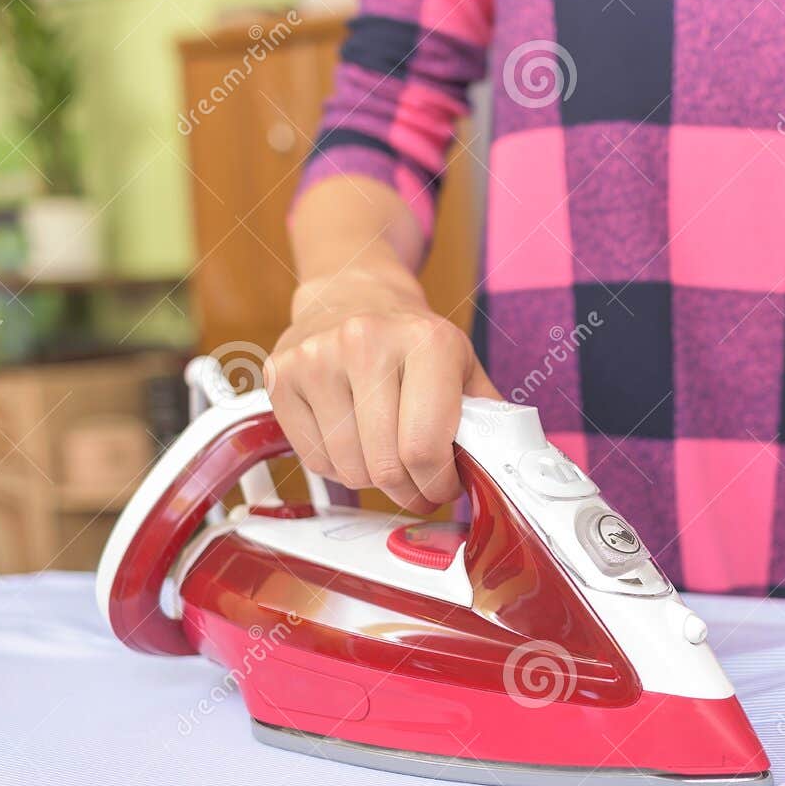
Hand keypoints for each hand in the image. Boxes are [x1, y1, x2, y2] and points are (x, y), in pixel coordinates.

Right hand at [267, 265, 497, 511]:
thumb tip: (503, 470)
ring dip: (374, 481)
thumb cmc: (414, 341)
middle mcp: (366, 342)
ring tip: (387, 458)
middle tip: (420, 486)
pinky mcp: (281, 377)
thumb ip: (487, 419)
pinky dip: (339, 466)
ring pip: (349, 469)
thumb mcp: (463, 367)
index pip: (425, 447)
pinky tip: (354, 441)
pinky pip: (314, 459)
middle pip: (385, 466)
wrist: (352, 295)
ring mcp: (317, 358)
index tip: (446, 487)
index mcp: (426, 341)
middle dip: (410, 491)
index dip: (439, 483)